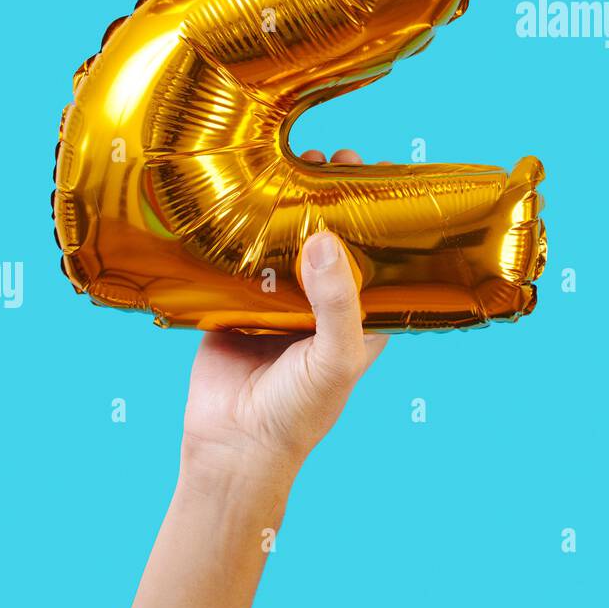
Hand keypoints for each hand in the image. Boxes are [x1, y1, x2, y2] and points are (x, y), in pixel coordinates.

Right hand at [181, 147, 387, 487]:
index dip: (375, 214)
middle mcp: (321, 303)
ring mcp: (277, 301)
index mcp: (358, 315)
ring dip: (283, 208)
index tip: (369, 172)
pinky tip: (240, 198)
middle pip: (328, 239)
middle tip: (325, 160)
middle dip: (328, 200)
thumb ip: (337, 301)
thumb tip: (324, 238)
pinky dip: (238, 233)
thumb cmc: (300, 412)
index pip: (374, 253)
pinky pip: (237, 261)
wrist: (233, 448)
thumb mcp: (335, 357)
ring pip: (283, 243)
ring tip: (287, 167)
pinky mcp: (235, 305)